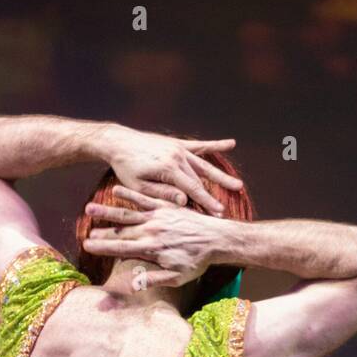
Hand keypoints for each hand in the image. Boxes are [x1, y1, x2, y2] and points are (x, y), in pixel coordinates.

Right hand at [82, 186, 223, 287]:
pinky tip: (116, 189)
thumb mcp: (177, 277)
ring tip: (90, 208)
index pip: (122, 248)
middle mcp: (152, 231)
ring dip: (108, 211)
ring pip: (129, 213)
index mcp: (152, 249)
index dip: (103, 247)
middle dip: (101, 231)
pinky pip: (146, 199)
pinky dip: (131, 194)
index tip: (87, 246)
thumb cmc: (198, 261)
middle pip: (121, 231)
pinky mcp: (166, 207)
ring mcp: (159, 217)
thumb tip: (133, 283)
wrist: (217, 239)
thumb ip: (154, 278)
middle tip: (83, 230)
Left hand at [102, 129, 242, 213]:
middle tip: (227, 210)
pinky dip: (215, 145)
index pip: (192, 190)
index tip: (218, 214)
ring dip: (221, 176)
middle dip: (215, 196)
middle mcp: (177, 157)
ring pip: (204, 165)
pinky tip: (231, 144)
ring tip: (238, 186)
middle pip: (201, 180)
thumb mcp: (139, 185)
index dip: (206, 203)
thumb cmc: (126, 168)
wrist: (118, 142)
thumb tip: (183, 200)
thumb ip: (162, 193)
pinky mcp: (178, 144)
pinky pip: (200, 146)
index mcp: (168, 169)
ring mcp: (179, 149)